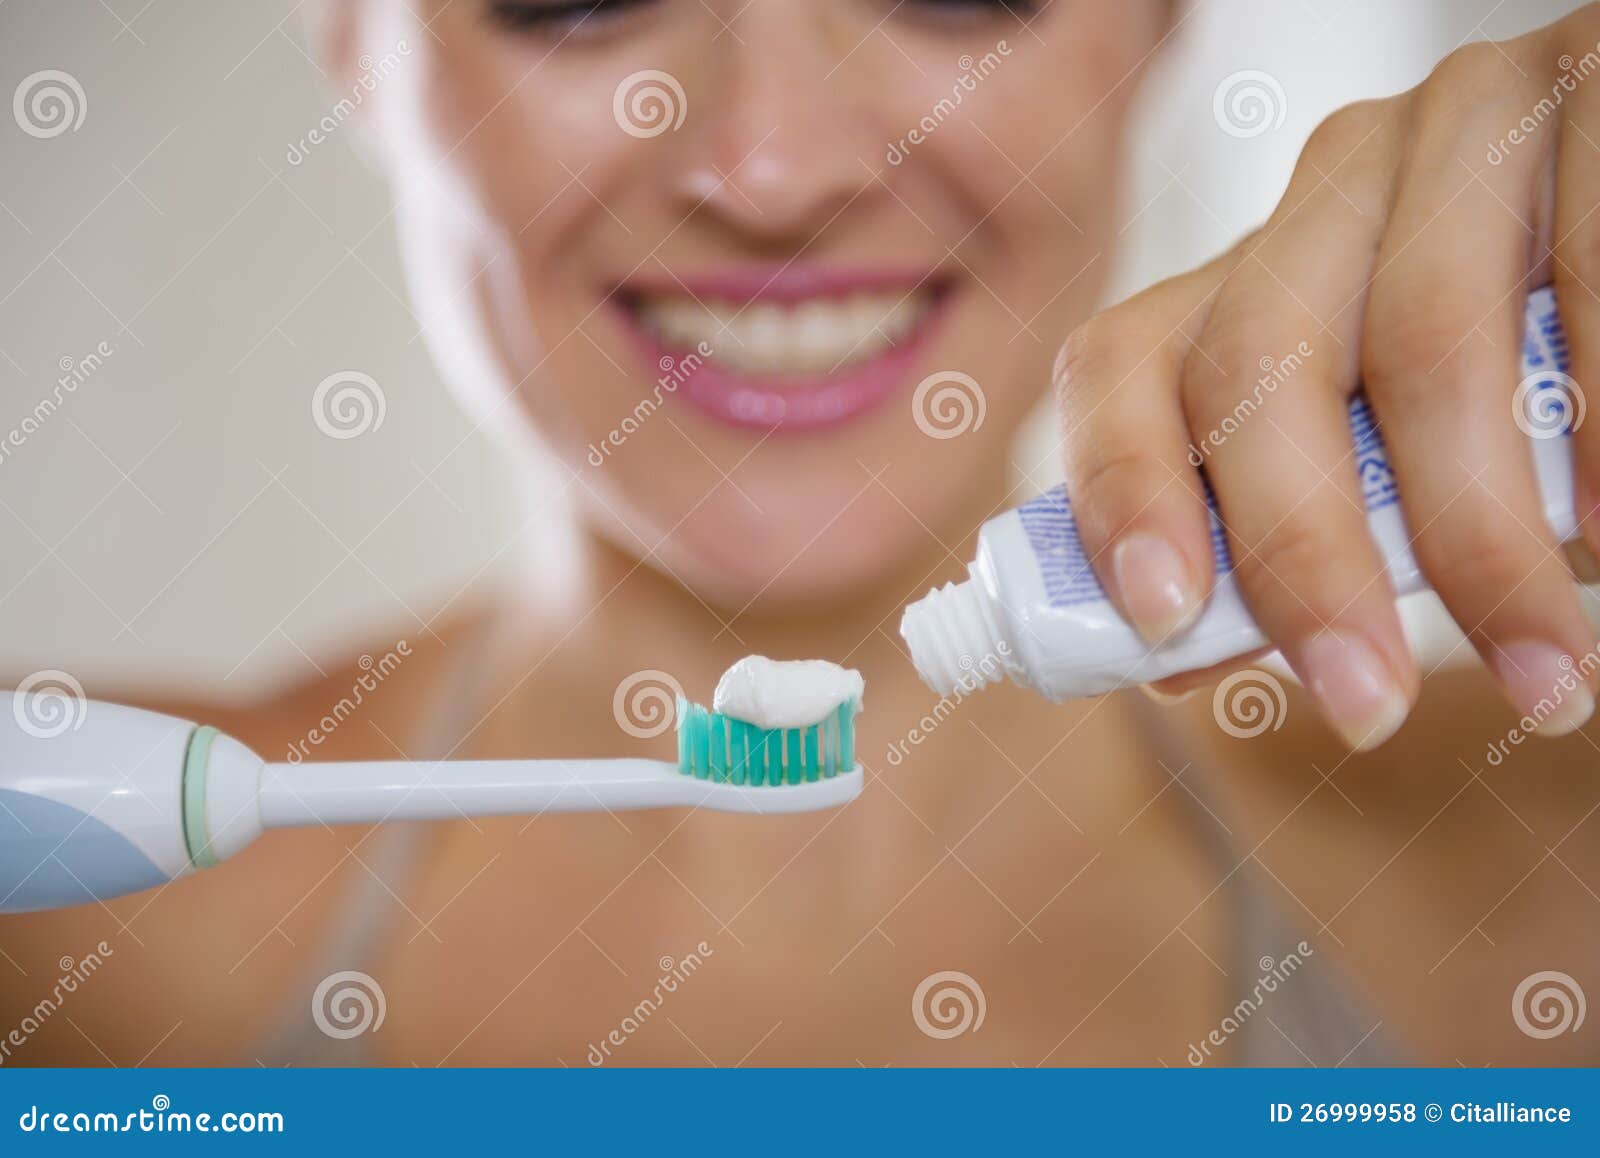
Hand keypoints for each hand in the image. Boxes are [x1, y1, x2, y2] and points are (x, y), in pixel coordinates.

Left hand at [1055, 5, 1599, 749]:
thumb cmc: (1530, 377)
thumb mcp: (1397, 438)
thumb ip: (1299, 523)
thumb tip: (1181, 662)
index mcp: (1260, 265)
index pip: (1127, 360)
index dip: (1122, 488)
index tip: (1160, 619)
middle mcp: (1338, 181)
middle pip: (1255, 365)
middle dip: (1302, 558)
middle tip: (1362, 704)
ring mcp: (1461, 124)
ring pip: (1422, 343)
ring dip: (1482, 542)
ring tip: (1545, 673)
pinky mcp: (1591, 89)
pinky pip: (1586, 282)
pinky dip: (1598, 433)